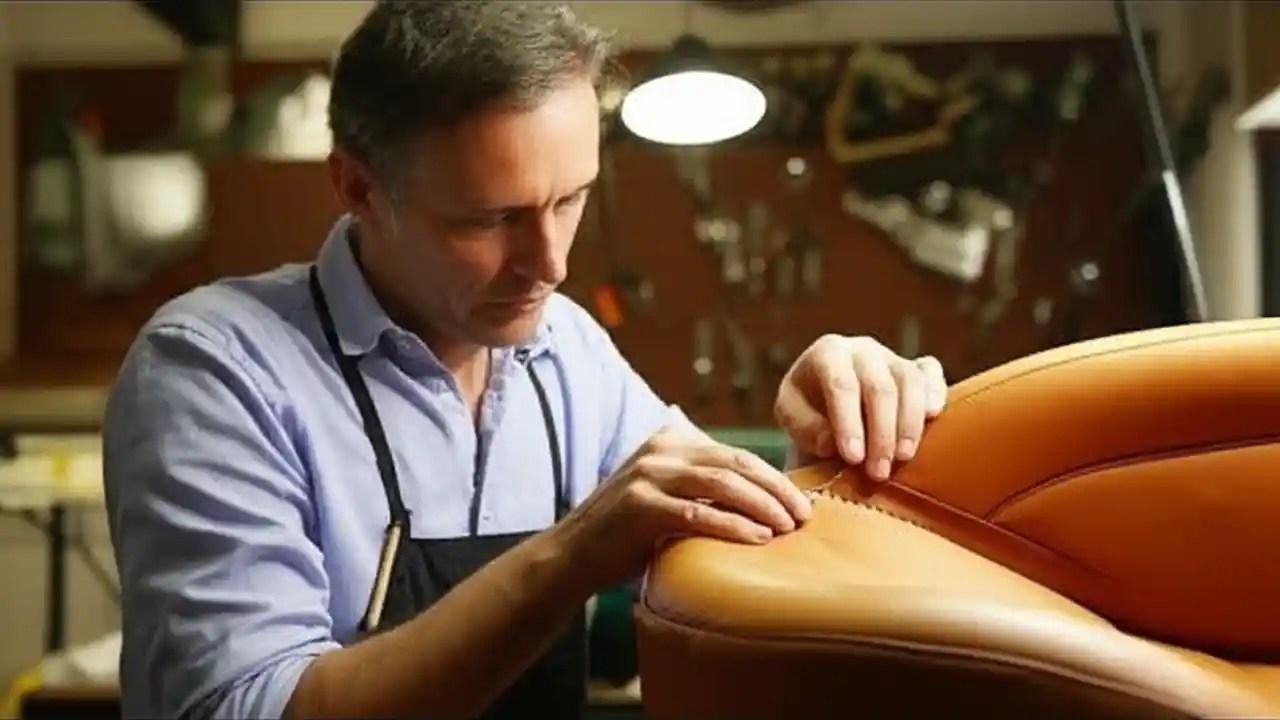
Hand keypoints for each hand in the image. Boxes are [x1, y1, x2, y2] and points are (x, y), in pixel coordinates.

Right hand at [558, 424, 812, 588]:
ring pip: (721, 484)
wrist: (574, 552)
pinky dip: (732, 526)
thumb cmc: (630, 531)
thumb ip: (703, 485)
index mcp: (672, 440)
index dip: (773, 478)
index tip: (801, 503)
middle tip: (803, 516)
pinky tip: (757, 539)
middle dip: (776, 490)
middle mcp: (661, 451)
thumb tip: (766, 498)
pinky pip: (697, 514)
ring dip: (761, 506)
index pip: (736, 454)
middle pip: (735, 464)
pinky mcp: (640, 506)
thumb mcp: (667, 492)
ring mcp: (648, 476)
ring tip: (786, 528)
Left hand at [774, 334, 947, 480]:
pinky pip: (931, 373)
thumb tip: (831, 442)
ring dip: (909, 424)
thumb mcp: (791, 417)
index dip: (848, 423)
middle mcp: (863, 349)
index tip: (853, 458)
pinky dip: (936, 393)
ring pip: (910, 382)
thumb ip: (805, 428)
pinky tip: (933, 417)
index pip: (841, 385)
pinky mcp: (917, 367)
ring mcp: (892, 356)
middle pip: (879, 388)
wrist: (828, 403)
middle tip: (878, 472)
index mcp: (827, 353)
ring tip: (903, 458)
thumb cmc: (808, 410)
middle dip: (881, 433)